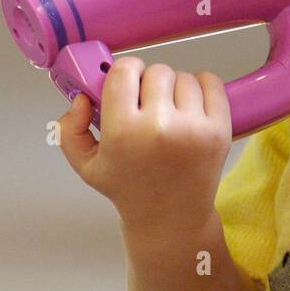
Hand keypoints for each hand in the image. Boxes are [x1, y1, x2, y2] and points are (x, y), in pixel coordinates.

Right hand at [58, 57, 231, 236]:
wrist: (170, 218)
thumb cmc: (129, 188)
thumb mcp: (86, 166)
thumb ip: (70, 130)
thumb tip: (82, 98)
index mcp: (123, 133)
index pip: (124, 71)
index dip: (124, 72)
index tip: (126, 83)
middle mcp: (160, 128)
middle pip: (156, 71)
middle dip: (149, 83)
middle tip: (146, 104)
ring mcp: (194, 128)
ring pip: (183, 77)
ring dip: (174, 88)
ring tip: (168, 112)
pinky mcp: (219, 129)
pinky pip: (212, 82)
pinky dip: (202, 86)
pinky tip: (190, 105)